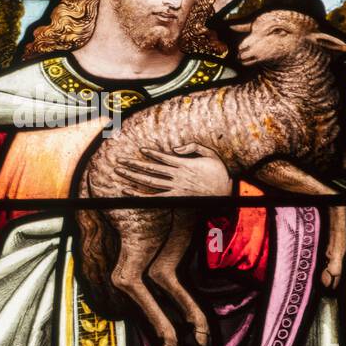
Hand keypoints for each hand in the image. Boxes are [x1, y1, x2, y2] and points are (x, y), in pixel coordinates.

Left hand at [114, 143, 233, 196]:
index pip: (164, 157)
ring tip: (119, 172)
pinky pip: (154, 198)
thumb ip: (193, 147)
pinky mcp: (176, 198)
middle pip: (151, 169)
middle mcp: (177, 176)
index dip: (151, 153)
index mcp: (185, 164)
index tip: (140, 149)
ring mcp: (175, 188)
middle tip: (119, 161)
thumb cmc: (219, 172)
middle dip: (134, 165)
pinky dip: (140, 195)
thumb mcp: (210, 153)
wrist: (226, 194)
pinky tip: (128, 191)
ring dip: (133, 177)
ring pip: (150, 182)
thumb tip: (175, 148)